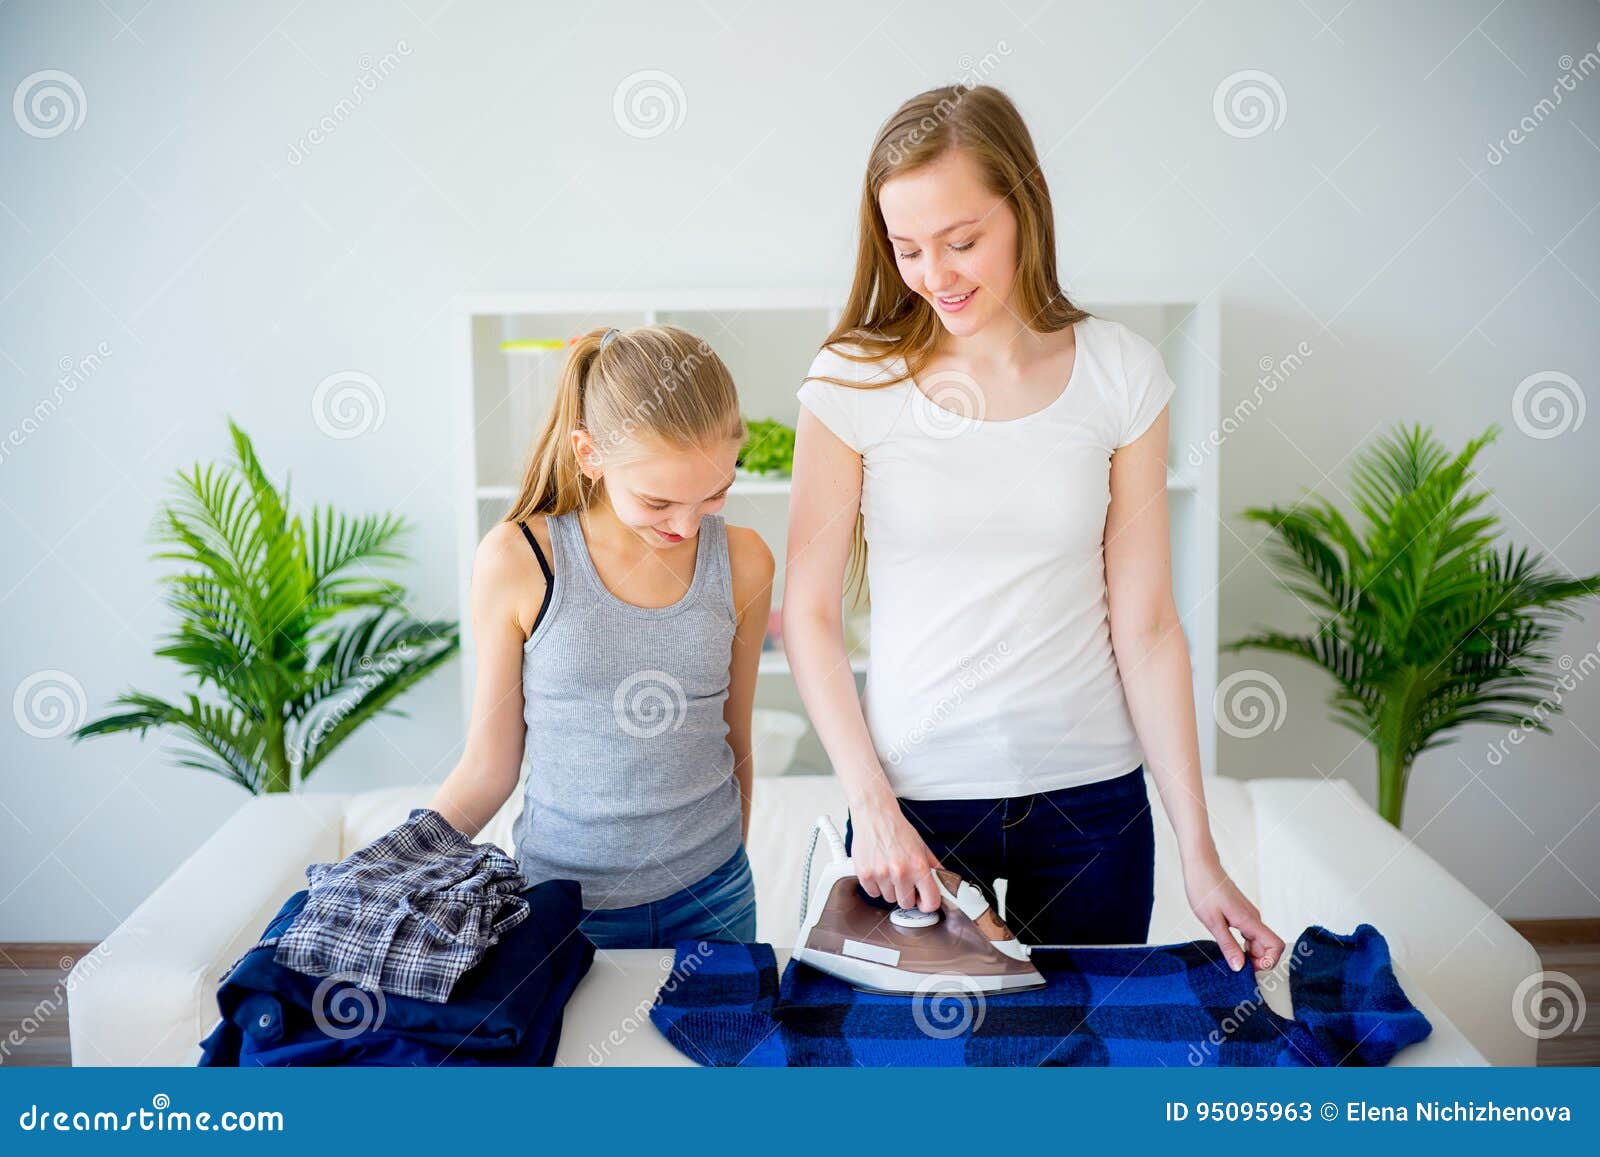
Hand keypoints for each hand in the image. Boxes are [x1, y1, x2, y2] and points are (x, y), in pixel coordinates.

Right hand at [849, 799, 943, 911]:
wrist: (875, 816)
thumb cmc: (897, 830)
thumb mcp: (922, 847)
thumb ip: (934, 868)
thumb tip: (944, 883)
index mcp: (918, 866)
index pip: (931, 901)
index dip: (928, 904)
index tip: (924, 902)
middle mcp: (900, 872)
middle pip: (907, 904)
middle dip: (907, 894)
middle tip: (904, 880)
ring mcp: (881, 875)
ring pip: (889, 899)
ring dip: (890, 889)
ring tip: (890, 870)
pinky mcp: (865, 875)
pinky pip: (873, 893)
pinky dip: (876, 885)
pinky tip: (879, 870)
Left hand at [1183, 854, 1283, 972]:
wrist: (1200, 866)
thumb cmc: (1204, 889)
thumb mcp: (1212, 922)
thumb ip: (1228, 945)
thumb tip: (1240, 967)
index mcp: (1249, 920)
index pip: (1276, 945)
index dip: (1268, 961)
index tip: (1248, 967)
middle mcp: (1253, 918)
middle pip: (1267, 947)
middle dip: (1256, 961)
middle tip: (1233, 965)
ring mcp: (1248, 916)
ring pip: (1258, 942)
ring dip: (1248, 954)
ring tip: (1227, 955)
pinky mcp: (1241, 914)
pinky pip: (1249, 935)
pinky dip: (1242, 944)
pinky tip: (1226, 944)